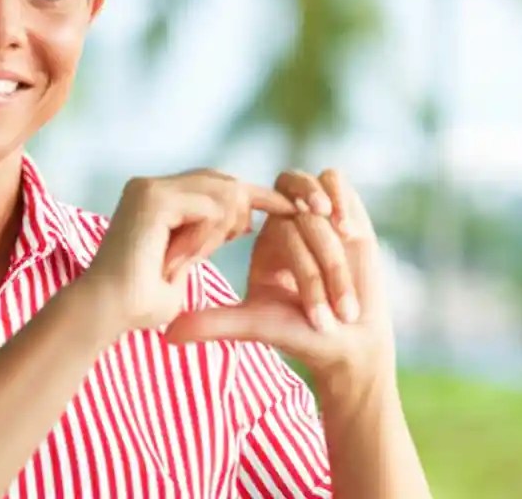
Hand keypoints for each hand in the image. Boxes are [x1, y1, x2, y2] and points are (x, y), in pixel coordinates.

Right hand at [80, 169, 296, 334]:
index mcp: (155, 196)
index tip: (287, 209)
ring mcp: (150, 188)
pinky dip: (211, 234)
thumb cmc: (141, 303)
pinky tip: (190, 255)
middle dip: (241, 211)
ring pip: (223, 192)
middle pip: (223, 181)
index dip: (251, 195)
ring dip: (224, 229)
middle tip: (234, 239)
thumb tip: (241, 219)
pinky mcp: (154, 200)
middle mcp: (151, 185)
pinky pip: (211, 208)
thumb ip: (206, 236)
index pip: (214, 183)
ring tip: (198, 255)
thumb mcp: (185, 260)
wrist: (107, 315)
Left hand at [165, 169, 394, 386]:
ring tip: (336, 256)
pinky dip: (340, 197)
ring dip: (327, 226)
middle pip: (286, 208)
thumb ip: (215, 323)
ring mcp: (321, 215)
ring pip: (311, 191)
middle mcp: (290, 223)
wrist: (353, 342)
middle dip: (312, 264)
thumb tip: (168, 334)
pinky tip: (349, 230)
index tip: (275, 272)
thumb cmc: (303, 335)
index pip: (245, 209)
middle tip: (322, 305)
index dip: (257, 229)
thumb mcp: (256, 326)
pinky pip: (336, 180)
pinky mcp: (350, 212)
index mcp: (264, 242)